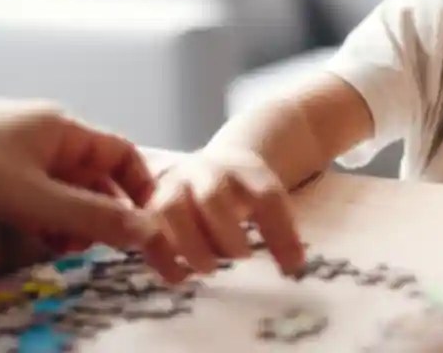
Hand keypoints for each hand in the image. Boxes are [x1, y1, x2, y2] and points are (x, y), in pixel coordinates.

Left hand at [0, 89, 158, 250]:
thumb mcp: (28, 193)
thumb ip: (87, 215)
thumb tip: (145, 230)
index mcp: (62, 129)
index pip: (121, 153)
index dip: (141, 187)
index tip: (152, 224)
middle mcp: (45, 142)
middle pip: (96, 179)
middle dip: (109, 213)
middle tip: (118, 250)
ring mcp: (17, 163)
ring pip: (65, 197)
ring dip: (76, 224)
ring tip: (74, 248)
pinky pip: (35, 206)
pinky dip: (46, 226)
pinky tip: (44, 243)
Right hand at [138, 148, 305, 283]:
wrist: (211, 166)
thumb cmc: (243, 196)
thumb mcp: (266, 199)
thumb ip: (280, 230)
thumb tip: (295, 268)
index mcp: (246, 170)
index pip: (267, 196)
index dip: (281, 232)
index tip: (292, 265)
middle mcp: (207, 171)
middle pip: (214, 194)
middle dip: (227, 232)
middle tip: (241, 256)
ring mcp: (175, 183)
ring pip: (171, 206)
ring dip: (190, 244)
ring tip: (208, 269)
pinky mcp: (150, 203)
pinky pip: (147, 227)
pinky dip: (161, 256)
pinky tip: (178, 277)